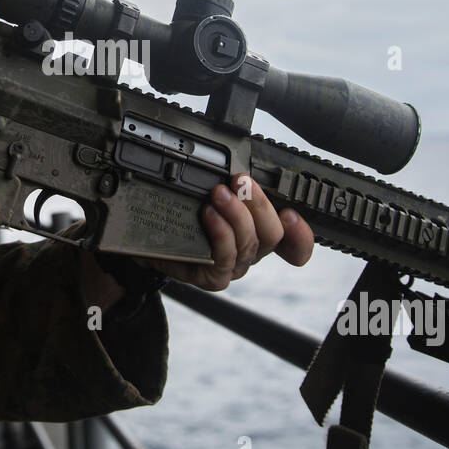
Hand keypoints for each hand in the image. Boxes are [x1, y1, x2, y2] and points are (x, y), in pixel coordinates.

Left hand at [139, 174, 314, 291]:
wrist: (146, 240)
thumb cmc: (182, 215)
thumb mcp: (212, 194)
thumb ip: (236, 188)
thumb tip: (245, 170)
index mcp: (258, 233)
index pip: (294, 243)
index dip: (301, 234)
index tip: (291, 213)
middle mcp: (250, 251)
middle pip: (273, 234)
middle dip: (259, 204)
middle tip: (241, 182)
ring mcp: (232, 266)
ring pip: (250, 244)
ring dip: (236, 214)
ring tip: (219, 193)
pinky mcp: (213, 278)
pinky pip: (224, 259)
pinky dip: (220, 234)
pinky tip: (209, 215)